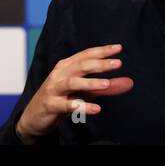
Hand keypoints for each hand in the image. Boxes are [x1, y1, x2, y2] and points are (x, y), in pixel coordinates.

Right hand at [15, 43, 133, 142]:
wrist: (34, 116)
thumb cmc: (62, 99)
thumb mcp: (84, 92)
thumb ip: (105, 87)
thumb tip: (129, 82)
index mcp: (66, 66)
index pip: (85, 55)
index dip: (101, 51)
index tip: (118, 48)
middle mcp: (59, 74)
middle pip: (80, 66)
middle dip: (99, 64)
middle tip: (117, 63)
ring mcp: (54, 89)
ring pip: (72, 83)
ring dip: (90, 83)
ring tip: (107, 84)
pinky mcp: (51, 105)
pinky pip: (67, 105)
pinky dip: (81, 106)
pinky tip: (96, 109)